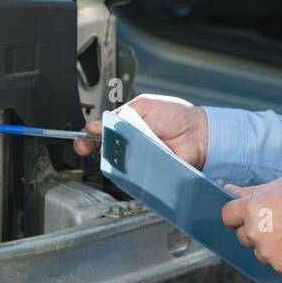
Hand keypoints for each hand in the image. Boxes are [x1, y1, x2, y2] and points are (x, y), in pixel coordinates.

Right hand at [73, 93, 208, 167]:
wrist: (200, 132)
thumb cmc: (176, 115)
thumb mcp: (143, 106)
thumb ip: (119, 116)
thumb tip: (95, 124)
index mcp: (127, 125)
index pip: (100, 133)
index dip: (87, 139)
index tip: (81, 143)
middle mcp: (131, 143)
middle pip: (106, 151)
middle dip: (98, 150)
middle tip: (95, 148)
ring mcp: (140, 159)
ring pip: (119, 164)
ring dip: (117, 159)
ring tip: (122, 150)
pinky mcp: (150, 172)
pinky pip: (136, 176)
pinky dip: (133, 172)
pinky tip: (134, 163)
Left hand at [220, 177, 281, 274]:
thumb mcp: (281, 185)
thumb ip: (252, 191)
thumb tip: (228, 190)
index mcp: (252, 208)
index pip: (227, 215)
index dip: (236, 213)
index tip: (245, 213)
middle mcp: (255, 232)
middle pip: (241, 234)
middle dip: (253, 229)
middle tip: (277, 220)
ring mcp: (267, 252)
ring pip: (258, 250)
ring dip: (268, 244)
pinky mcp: (280, 267)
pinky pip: (274, 262)